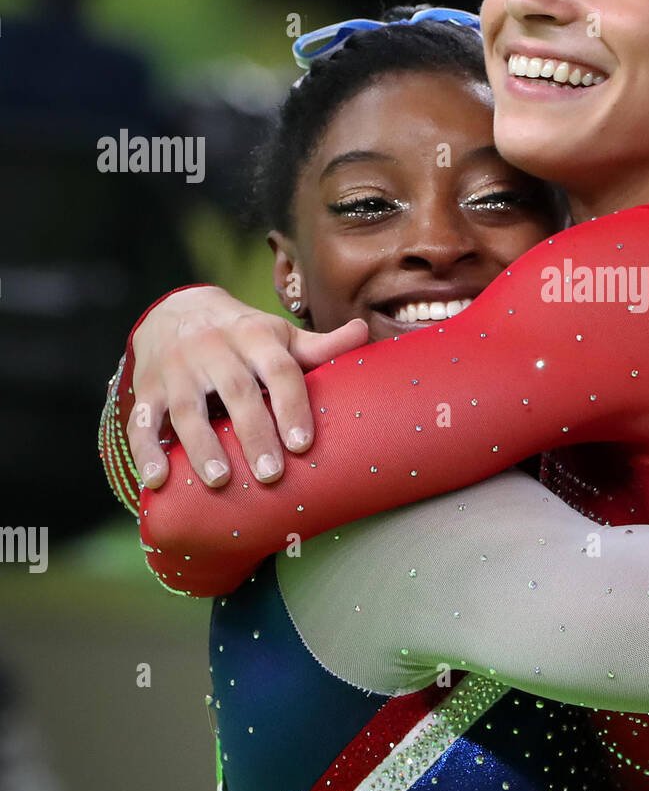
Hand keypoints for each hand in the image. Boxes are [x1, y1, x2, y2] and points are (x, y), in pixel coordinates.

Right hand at [127, 286, 367, 488]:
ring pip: (188, 409)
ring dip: (203, 446)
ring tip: (221, 480)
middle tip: (272, 474)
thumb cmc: (242, 334)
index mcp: (254, 335)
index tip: (303, 445)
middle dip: (254, 433)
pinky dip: (147, 451)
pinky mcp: (147, 390)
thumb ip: (318, 346)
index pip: (279, 370)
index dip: (292, 406)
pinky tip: (159, 480)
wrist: (175, 310)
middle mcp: (213, 348)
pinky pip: (143, 421)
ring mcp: (176, 369)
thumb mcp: (278, 335)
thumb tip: (363, 334)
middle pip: (236, 391)